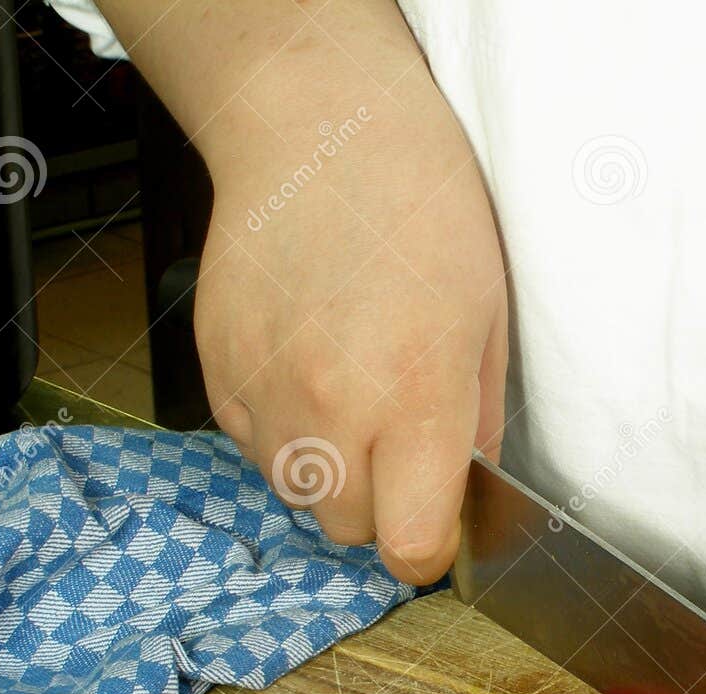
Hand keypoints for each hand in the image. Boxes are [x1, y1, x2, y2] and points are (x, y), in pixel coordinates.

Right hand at [192, 52, 504, 582]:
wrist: (321, 134)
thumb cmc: (424, 214)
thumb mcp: (488, 321)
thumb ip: (476, 424)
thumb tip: (464, 491)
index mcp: (414, 396)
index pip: (409, 545)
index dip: (430, 547)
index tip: (440, 522)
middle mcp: (332, 405)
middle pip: (351, 531)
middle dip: (384, 507)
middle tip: (403, 446)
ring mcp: (265, 388)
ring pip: (297, 495)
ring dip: (330, 472)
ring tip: (353, 395)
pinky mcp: (217, 369)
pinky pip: (253, 447)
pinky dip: (284, 433)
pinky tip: (310, 369)